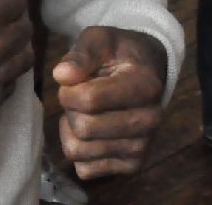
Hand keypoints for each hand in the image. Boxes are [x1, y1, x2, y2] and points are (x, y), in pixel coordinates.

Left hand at [53, 27, 167, 179]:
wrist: (146, 72)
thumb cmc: (118, 53)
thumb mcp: (99, 40)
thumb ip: (80, 55)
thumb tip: (61, 75)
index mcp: (145, 86)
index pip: (90, 100)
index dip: (68, 90)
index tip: (71, 80)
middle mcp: (150, 121)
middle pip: (84, 128)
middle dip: (70, 109)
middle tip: (79, 95)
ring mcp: (143, 147)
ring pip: (79, 151)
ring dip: (72, 129)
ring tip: (85, 111)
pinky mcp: (132, 166)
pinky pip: (84, 170)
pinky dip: (78, 150)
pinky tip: (90, 131)